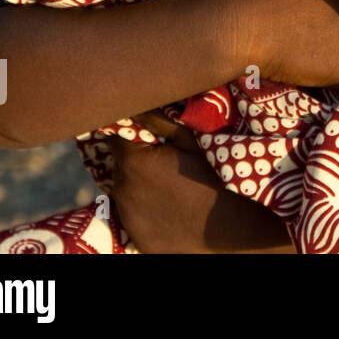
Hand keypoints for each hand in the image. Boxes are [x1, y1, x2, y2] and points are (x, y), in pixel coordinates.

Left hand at [109, 110, 294, 252]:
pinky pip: (130, 214)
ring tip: (166, 185)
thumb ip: (159, 121)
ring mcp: (125, 214)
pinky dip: (143, 207)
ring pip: (123, 189)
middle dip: (134, 158)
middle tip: (162, 161)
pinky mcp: (132, 234)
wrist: (225, 226)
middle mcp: (120, 188)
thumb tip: (139, 105)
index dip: (129, 133)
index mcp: (133, 161)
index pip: (114, 136)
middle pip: (118, 164)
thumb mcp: (190, 141)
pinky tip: (165, 206)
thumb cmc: (211, 177)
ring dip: (137, 183)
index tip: (144, 135)